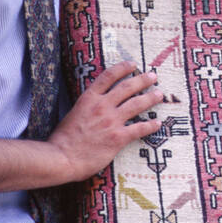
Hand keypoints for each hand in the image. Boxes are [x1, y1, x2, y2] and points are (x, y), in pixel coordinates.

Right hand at [45, 60, 162, 182]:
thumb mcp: (73, 113)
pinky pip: (139, 129)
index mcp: (88, 98)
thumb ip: (86, 106)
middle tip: (153, 76)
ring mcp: (111, 121)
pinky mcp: (118, 138)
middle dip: (142, 80)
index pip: (108, 77)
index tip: (133, 64)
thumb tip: (95, 104)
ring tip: (159, 94)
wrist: (61, 158)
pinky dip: (150, 125)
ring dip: (150, 98)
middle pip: (127, 87)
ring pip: (136, 104)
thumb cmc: (63, 139)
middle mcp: (102, 106)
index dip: (122, 68)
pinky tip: (157, 123)